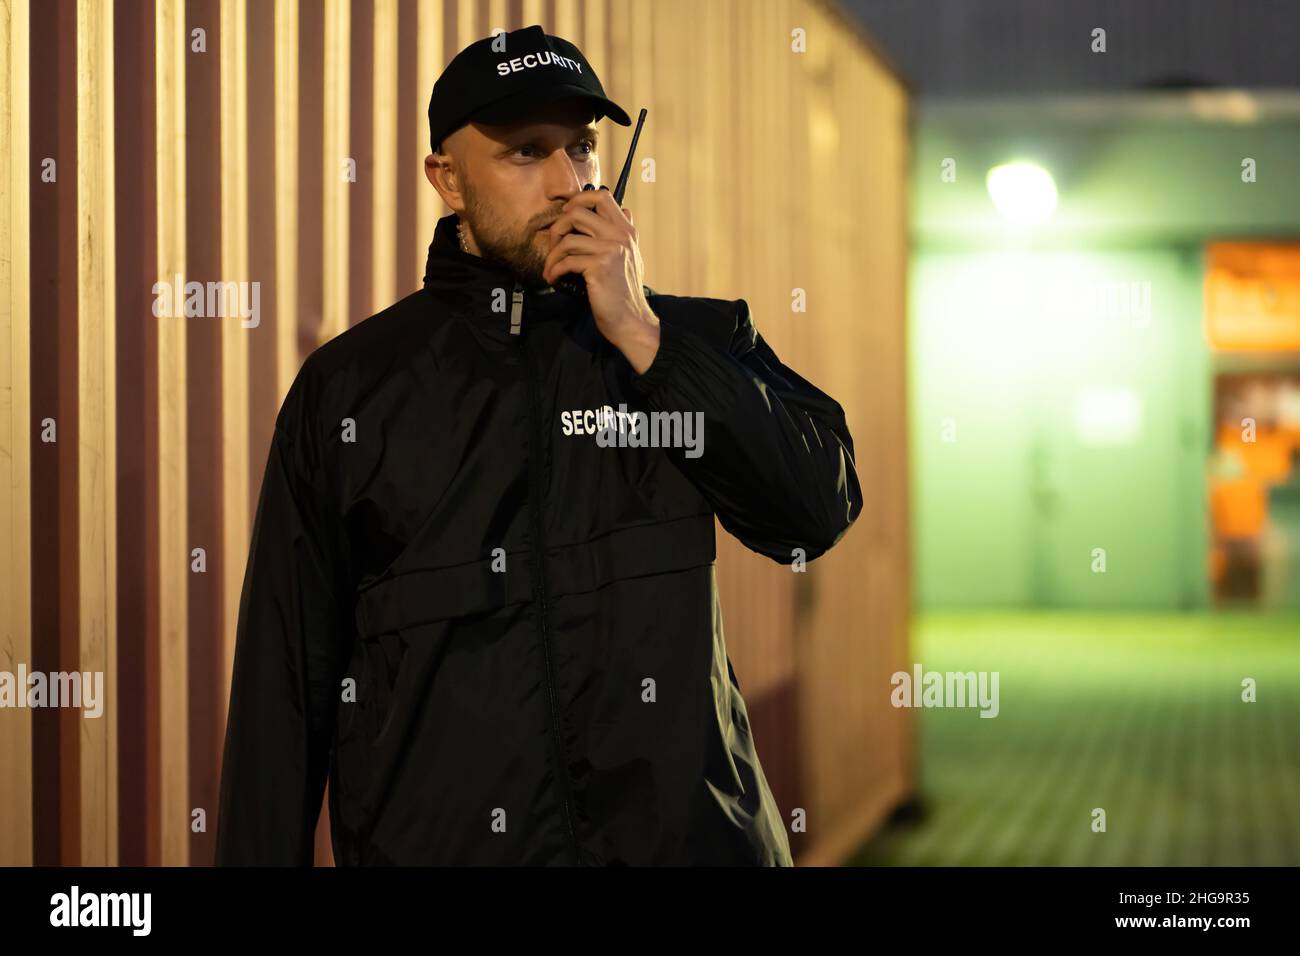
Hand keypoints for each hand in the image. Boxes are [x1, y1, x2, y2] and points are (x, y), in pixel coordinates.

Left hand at [542, 187, 659, 373]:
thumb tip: (625, 210)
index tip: (566, 213)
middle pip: (577, 212)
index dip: (578, 199)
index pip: (602, 196)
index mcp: (626, 230)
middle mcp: (620, 235)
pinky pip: (566, 261)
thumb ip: (624, 235)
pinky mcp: (599, 267)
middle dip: (558, 227)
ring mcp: (611, 250)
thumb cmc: (625, 292)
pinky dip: (554, 270)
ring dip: (552, 254)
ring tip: (550, 268)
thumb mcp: (631, 256)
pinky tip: (553, 278)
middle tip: (554, 245)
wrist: (631, 319)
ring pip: (568, 238)